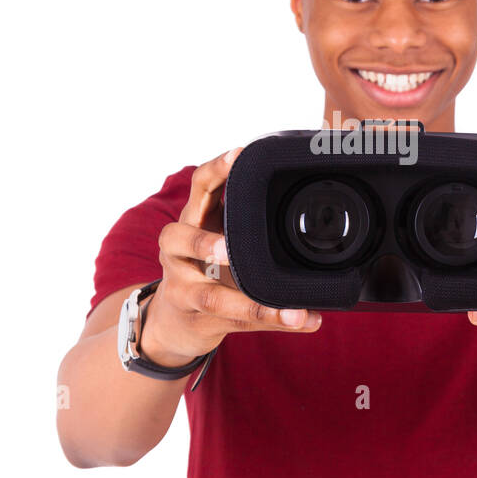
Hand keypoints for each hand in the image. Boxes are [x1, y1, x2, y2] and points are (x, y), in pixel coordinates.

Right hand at [139, 147, 322, 366]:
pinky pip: (237, 323)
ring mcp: (183, 290)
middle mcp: (179, 252)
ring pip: (210, 297)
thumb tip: (304, 186)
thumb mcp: (217, 236)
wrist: (172, 323)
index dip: (216, 169)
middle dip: (203, 243)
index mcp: (193, 221)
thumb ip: (246, 216)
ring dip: (251, 303)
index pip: (199, 187)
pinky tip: (301, 322)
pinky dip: (273, 322)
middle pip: (177, 240)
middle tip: (227, 249)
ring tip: (287, 311)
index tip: (239, 153)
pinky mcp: (199, 321)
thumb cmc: (205, 268)